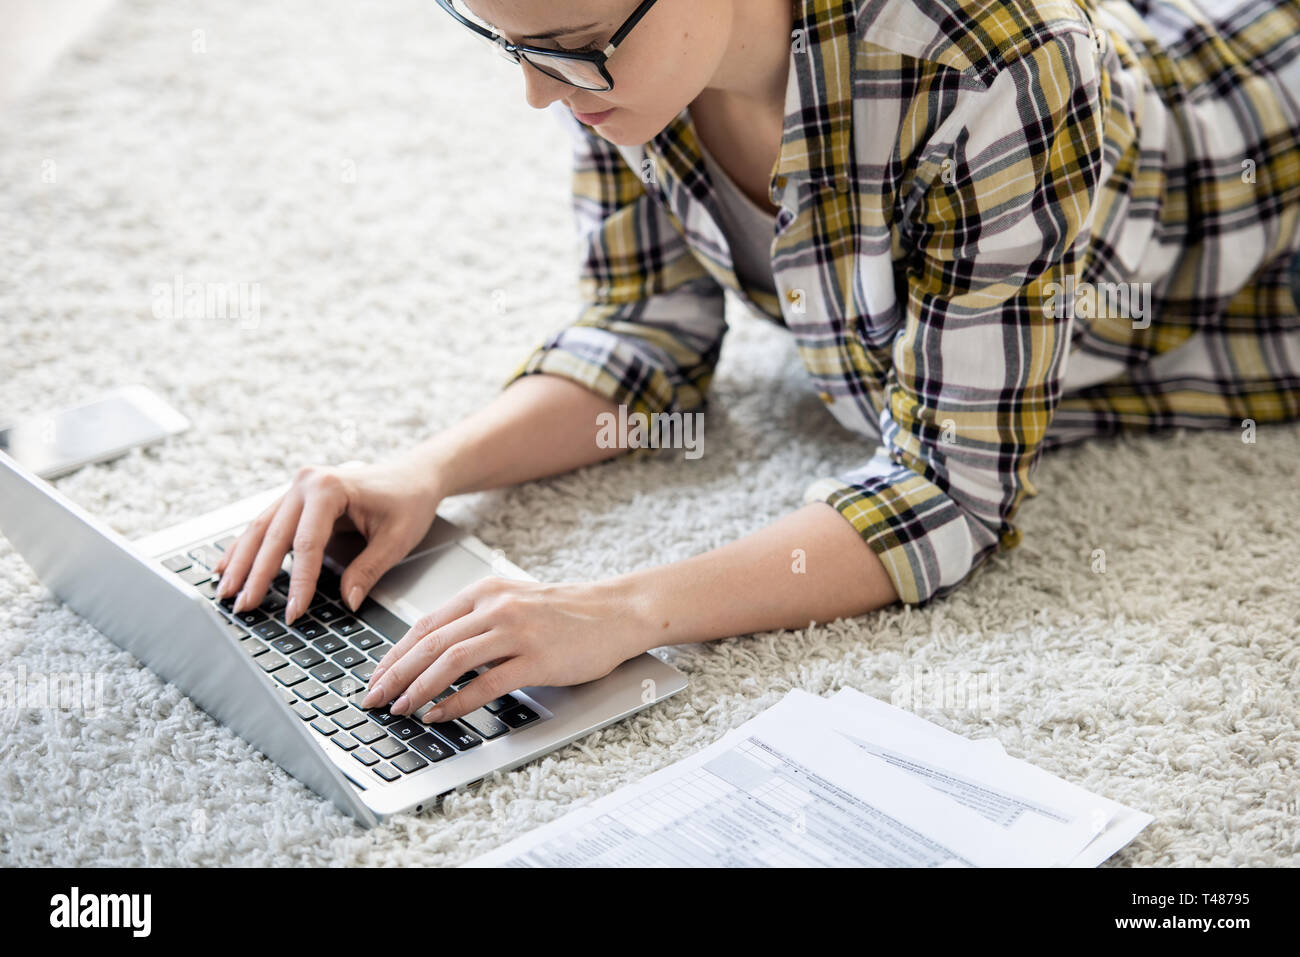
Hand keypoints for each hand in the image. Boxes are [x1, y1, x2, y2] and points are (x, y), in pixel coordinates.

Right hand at [213, 456, 442, 623]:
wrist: (414, 475)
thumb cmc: (408, 501)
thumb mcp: (397, 539)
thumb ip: (369, 570)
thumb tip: (347, 602)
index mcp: (330, 487)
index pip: (307, 544)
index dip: (299, 581)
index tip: (293, 611)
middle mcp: (306, 483)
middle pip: (274, 536)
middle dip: (256, 575)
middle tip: (243, 608)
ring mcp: (296, 488)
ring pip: (260, 529)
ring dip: (240, 563)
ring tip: (225, 593)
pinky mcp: (294, 497)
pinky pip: (265, 524)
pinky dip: (245, 548)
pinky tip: (226, 567)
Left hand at [360, 576, 649, 722]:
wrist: (615, 612)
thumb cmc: (566, 614)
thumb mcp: (514, 603)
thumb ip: (476, 620)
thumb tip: (432, 654)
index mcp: (486, 592)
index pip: (426, 624)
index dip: (395, 653)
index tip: (376, 677)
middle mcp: (496, 606)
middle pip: (431, 642)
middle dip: (396, 674)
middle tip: (375, 698)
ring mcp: (517, 631)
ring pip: (452, 660)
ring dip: (419, 688)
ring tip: (401, 709)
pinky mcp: (536, 658)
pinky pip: (486, 683)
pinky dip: (456, 701)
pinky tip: (439, 714)